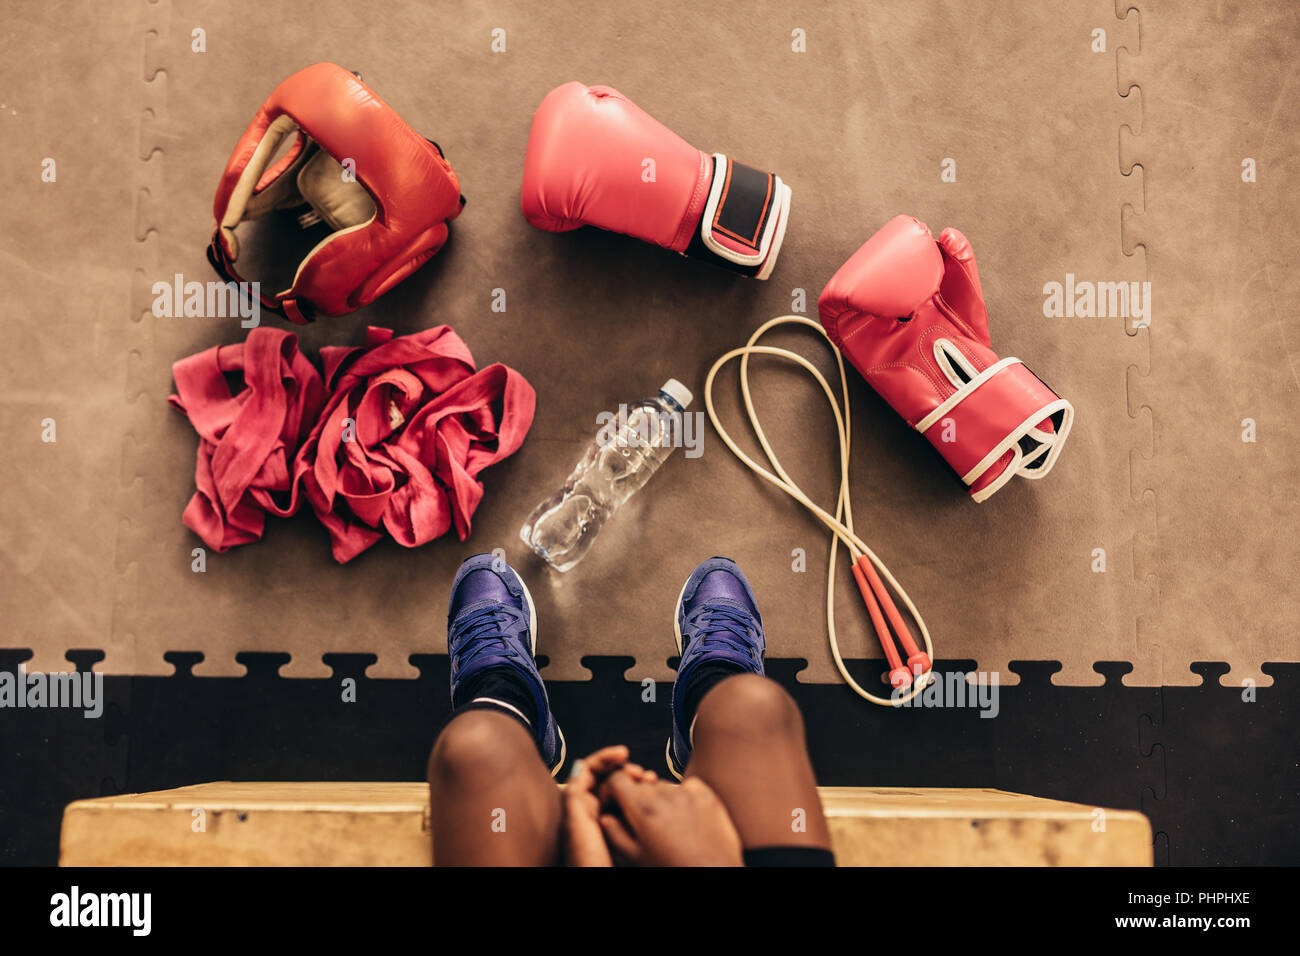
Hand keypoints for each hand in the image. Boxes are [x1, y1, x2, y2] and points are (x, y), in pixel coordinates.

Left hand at [562, 746, 657, 865]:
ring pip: (620, 792)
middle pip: (608, 777)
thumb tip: (581, 765)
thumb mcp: (577, 825)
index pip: (590, 769)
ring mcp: (604, 821)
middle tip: (642, 773)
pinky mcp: (618, 832)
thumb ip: (575, 795)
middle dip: (625, 769)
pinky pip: (629, 807)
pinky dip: (639, 798)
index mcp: (576, 805)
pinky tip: (651, 797)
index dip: (606, 757)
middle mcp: (588, 810)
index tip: (624, 753)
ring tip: (651, 781)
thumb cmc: (585, 863)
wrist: (597, 884)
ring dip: (634, 782)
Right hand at [597, 772, 743, 866]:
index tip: (615, 802)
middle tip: (643, 823)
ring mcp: (688, 792)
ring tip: (668, 826)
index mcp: (642, 807)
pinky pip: (688, 786)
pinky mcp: (707, 795)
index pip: (617, 779)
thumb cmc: (673, 870)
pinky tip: (686, 819)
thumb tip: (606, 818)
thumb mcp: (636, 858)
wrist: (713, 874)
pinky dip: (684, 797)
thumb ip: (616, 834)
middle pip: (641, 785)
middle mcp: (664, 794)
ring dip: (661, 800)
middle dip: (637, 800)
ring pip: (664, 786)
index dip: (612, 790)